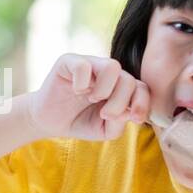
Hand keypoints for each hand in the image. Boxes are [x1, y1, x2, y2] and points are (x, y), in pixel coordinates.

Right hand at [26, 54, 150, 140]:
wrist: (50, 121)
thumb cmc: (80, 122)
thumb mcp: (105, 130)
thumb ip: (120, 122)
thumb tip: (129, 111)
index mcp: (120, 86)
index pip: (141, 88)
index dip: (142, 103)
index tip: (134, 119)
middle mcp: (107, 73)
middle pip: (128, 79)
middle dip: (120, 103)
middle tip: (104, 115)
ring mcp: (90, 64)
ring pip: (112, 66)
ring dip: (106, 90)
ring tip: (93, 99)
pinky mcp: (69, 62)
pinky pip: (84, 65)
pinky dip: (82, 83)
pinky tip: (76, 91)